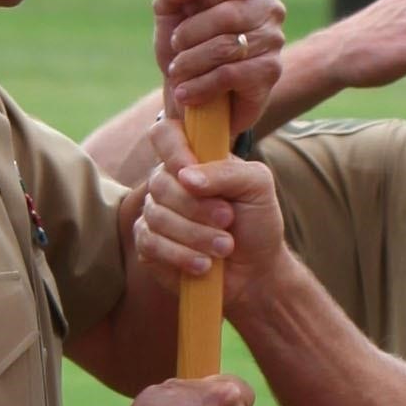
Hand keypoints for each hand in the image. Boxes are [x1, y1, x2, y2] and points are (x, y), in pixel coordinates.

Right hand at [133, 151, 289, 296]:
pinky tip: (204, 264)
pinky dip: (180, 255)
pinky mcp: (148, 245)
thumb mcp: (257, 187)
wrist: (256, 271)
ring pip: (157, 216)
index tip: (195, 178)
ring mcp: (155, 213)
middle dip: (197, 207)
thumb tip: (186, 177)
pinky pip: (150, 243)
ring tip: (225, 247)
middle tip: (228, 220)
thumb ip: (228, 171)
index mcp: (193, 158)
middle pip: (160, 183)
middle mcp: (169, 182)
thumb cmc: (257, 222)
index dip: (175, 151)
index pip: (165, 134)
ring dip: (196, 235)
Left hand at [153, 0, 285, 136]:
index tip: (187, 7)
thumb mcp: (168, 6)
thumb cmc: (184, 39)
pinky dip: (200, 85)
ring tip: (177, 71)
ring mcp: (274, 40)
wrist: (189, 88)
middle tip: (175, 45)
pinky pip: (230, 75)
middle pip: (229, 15)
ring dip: (190, 62)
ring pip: (227, 47)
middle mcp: (269, 7)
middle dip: (189, 34)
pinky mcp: (270, 72)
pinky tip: (186, 92)